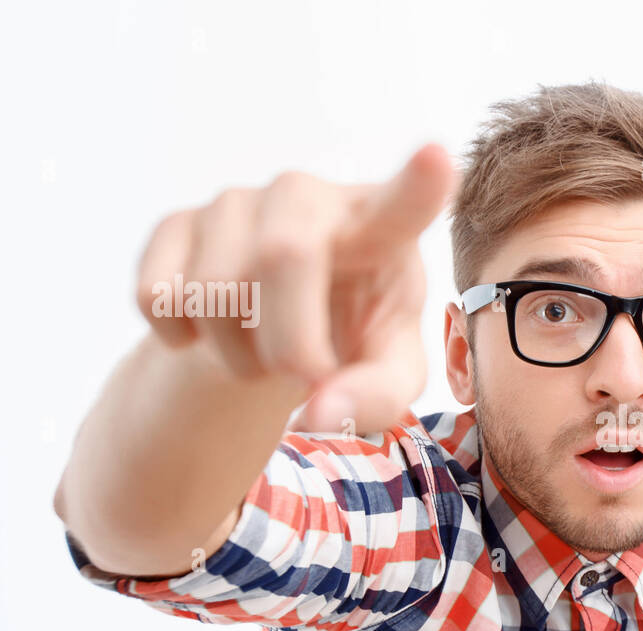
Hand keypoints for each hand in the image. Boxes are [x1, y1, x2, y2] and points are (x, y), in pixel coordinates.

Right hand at [135, 144, 457, 433]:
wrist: (276, 331)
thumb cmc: (352, 341)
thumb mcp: (385, 377)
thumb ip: (375, 398)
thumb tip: (319, 415)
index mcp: (381, 230)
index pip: (403, 204)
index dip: (418, 184)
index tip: (437, 157)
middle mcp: (309, 197)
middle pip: (281, 255)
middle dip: (286, 341)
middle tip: (303, 377)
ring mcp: (239, 202)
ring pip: (214, 286)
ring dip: (239, 356)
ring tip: (265, 355)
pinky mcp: (178, 223)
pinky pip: (160, 295)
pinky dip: (184, 341)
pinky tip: (214, 332)